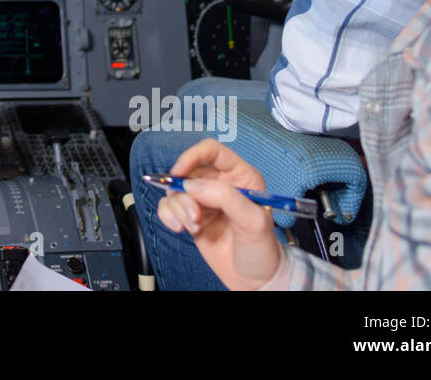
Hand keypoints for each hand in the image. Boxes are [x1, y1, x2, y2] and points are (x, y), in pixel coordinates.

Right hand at [155, 138, 285, 289]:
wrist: (254, 279)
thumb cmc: (262, 249)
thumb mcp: (253, 220)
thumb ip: (225, 197)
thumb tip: (192, 185)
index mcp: (240, 176)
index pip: (211, 151)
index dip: (193, 156)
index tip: (180, 173)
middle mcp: (220, 184)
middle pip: (188, 172)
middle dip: (184, 193)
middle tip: (194, 215)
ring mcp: (203, 200)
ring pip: (175, 190)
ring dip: (179, 209)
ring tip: (194, 227)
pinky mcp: (190, 216)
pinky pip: (168, 206)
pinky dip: (168, 216)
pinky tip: (180, 228)